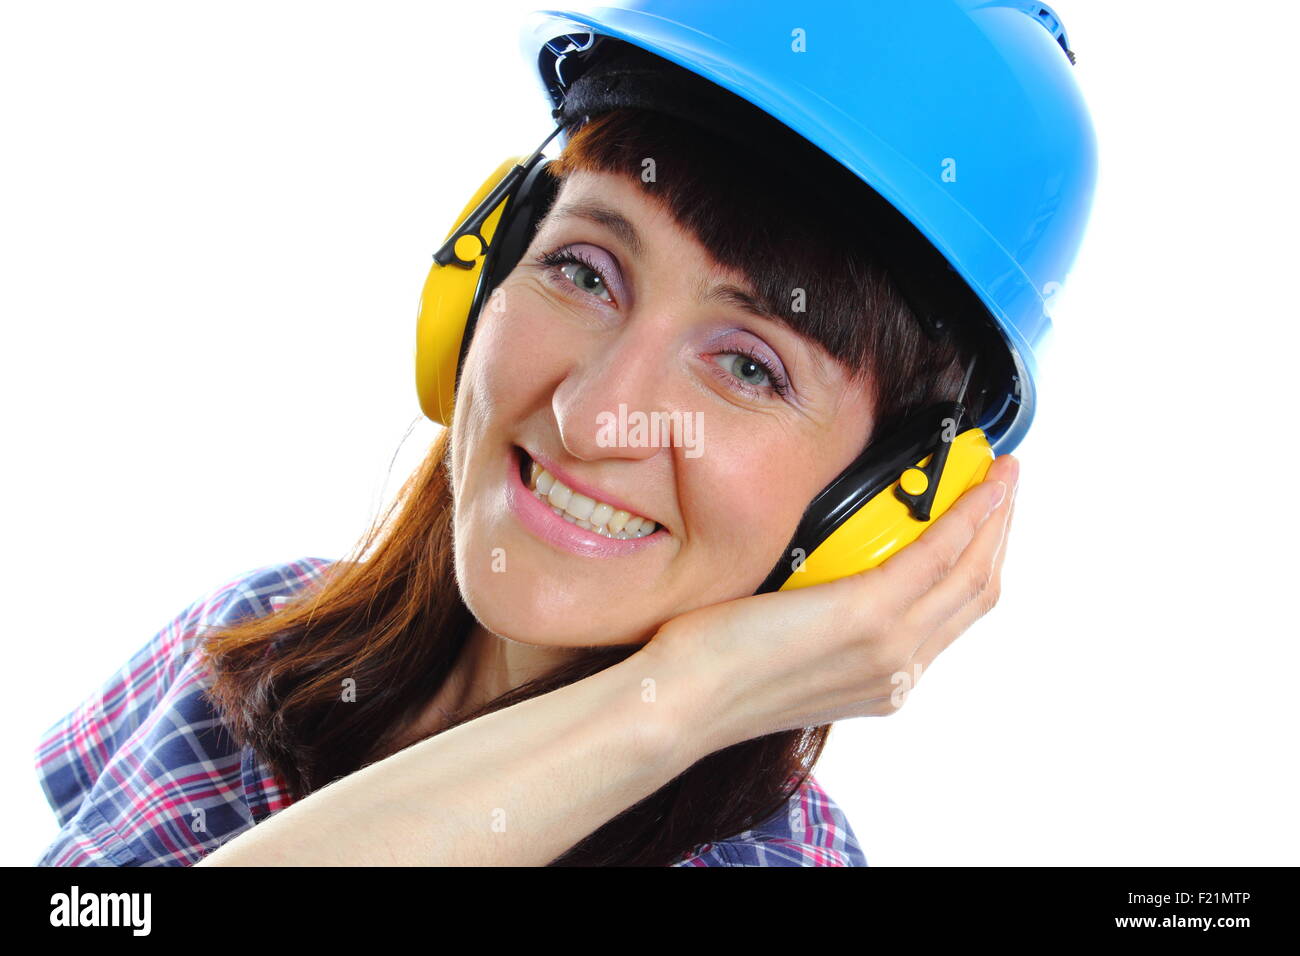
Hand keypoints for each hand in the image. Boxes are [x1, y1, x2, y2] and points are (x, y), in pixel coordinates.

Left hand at [646, 454, 1019, 752]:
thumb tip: (815, 573)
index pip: (950, 618)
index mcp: (881, 681)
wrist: (682, 701)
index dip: (976, 564)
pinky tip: (976, 490)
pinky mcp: (866, 618)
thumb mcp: (783, 646)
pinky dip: (964, 518)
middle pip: (974, 595)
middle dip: (999, 534)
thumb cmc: (712, 669)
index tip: (983, 521)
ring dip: (994, 517)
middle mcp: (897, 672)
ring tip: (1003, 475)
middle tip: (1005, 485)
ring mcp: (887, 648)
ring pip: (969, 574)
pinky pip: (935, 555)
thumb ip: (818, 619)